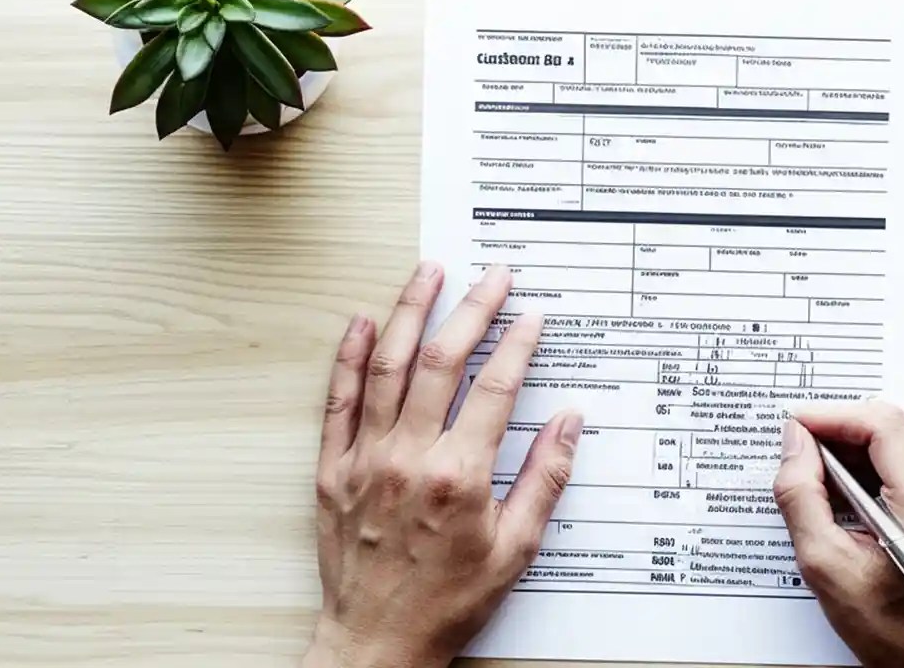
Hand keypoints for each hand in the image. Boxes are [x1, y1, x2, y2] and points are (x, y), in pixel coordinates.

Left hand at [303, 263, 582, 667]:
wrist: (377, 642)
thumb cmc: (448, 601)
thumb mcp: (516, 549)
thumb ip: (545, 480)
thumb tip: (570, 424)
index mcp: (459, 476)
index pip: (496, 388)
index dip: (517, 344)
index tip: (531, 316)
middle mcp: (410, 457)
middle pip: (443, 362)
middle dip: (472, 310)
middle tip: (492, 276)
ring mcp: (366, 459)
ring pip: (388, 367)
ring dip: (410, 312)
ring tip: (428, 274)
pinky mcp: (333, 470)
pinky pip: (339, 400)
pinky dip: (350, 357)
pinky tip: (364, 323)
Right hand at [773, 401, 903, 667]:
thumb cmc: (894, 636)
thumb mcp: (826, 567)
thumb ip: (802, 496)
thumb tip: (795, 444)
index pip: (881, 425)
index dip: (831, 416)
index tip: (796, 426)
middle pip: (893, 426)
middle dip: (841, 430)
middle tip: (802, 453)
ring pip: (902, 441)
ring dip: (857, 450)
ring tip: (823, 482)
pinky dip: (875, 468)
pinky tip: (850, 497)